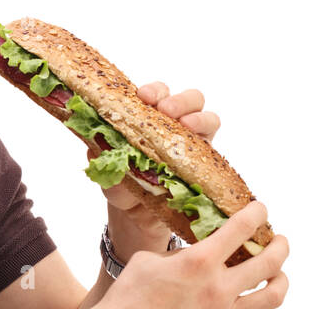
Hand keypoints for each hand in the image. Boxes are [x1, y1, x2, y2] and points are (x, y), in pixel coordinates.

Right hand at [90, 201, 290, 308]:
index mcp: (199, 261)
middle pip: (271, 261)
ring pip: (275, 296)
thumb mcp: (146, 261)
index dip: (257, 213)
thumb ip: (177, 256)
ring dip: (281, 282)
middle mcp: (218, 288)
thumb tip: (191, 256)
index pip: (242, 226)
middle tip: (278, 242)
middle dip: (280, 246)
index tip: (260, 210)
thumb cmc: (124, 300)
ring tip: (277, 277)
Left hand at [100, 82, 220, 251]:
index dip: (154, 90)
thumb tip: (95, 144)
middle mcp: (175, 125)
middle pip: (190, 99)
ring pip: (208, 119)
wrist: (135, 217)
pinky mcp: (205, 164)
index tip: (143, 96)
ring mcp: (194, 143)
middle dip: (179, 100)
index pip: (157, 93)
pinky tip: (198, 153)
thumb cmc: (122, 185)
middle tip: (166, 110)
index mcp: (149, 116)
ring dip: (199, 119)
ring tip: (187, 126)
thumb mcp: (106, 169)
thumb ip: (103, 153)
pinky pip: (214, 151)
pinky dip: (208, 148)